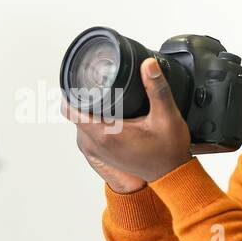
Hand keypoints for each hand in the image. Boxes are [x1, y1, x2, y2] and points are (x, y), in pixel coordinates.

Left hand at [62, 57, 193, 183]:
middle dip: (80, 98)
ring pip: (80, 125)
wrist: (172, 175)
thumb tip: (148, 65)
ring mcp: (100, 152)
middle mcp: (98, 144)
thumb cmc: (168, 151)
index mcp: (106, 134)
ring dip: (86, 111)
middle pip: (73, 115)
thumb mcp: (167, 116)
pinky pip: (88, 134)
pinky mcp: (105, 155)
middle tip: (93, 82)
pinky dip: (92, 122)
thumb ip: (157, 88)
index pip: (71, 110)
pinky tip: (105, 112)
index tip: (78, 79)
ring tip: (98, 95)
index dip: (70, 92)